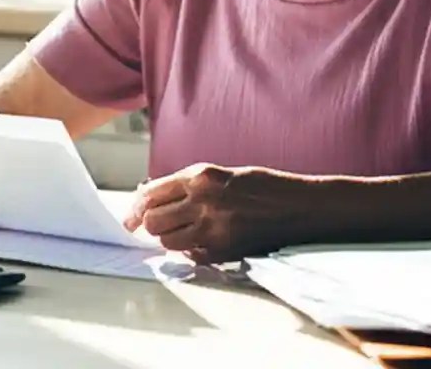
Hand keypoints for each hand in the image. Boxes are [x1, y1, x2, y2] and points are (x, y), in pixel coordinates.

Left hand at [122, 163, 294, 264]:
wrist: (301, 207)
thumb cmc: (264, 187)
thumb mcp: (223, 175)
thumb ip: (190, 185)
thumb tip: (152, 197)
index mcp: (202, 176)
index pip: (153, 193)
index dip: (136, 206)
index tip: (129, 216)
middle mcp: (204, 201)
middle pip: (153, 221)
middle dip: (150, 223)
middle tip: (155, 225)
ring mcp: (213, 228)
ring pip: (167, 241)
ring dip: (169, 238)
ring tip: (183, 231)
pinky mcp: (223, 250)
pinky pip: (190, 254)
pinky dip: (189, 250)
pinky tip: (202, 240)